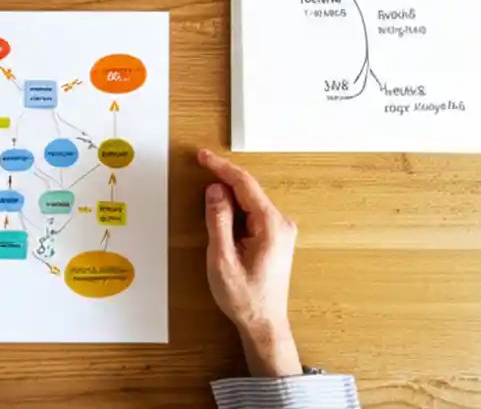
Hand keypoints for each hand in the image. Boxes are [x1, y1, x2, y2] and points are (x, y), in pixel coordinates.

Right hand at [200, 149, 301, 376]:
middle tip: (199, 168)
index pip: (245, 184)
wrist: (264, 324)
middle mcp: (281, 224)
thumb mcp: (222, 259)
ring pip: (249, 202)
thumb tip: (214, 190)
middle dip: (222, 179)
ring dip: (228, 197)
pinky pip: (252, 214)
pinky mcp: (275, 238)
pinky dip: (235, 210)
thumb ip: (218, 221)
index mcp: (271, 226)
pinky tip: (220, 214)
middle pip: (248, 190)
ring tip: (206, 200)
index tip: (202, 156)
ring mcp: (280, 231)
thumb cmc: (245, 298)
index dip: (221, 167)